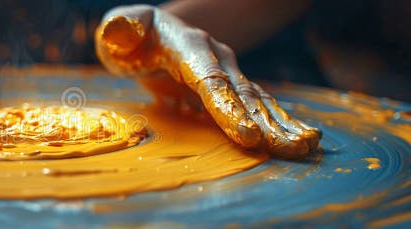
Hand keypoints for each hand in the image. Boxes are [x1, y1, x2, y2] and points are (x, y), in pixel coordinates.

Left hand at [95, 5, 320, 158]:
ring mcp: (227, 73)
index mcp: (188, 46)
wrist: (153, 33)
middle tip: (290, 149)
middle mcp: (216, 58)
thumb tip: (122, 31)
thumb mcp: (120, 31)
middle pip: (243, 93)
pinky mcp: (230, 90)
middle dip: (266, 124)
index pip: (210, 79)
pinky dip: (277, 124)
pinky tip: (299, 141)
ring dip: (280, 126)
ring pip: (257, 101)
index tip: (247, 135)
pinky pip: (257, 108)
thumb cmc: (132, 36)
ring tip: (305, 146)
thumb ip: (121, 30)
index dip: (228, 108)